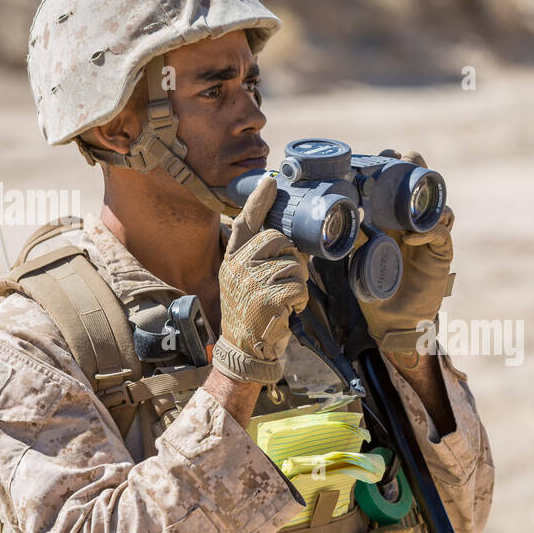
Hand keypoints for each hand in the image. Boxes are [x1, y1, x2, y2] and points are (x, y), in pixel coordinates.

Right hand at [212, 175, 310, 383]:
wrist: (244, 350)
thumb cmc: (250, 315)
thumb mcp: (242, 282)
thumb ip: (256, 259)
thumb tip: (288, 241)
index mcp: (232, 259)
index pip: (245, 222)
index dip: (258, 201)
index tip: (271, 182)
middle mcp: (239, 266)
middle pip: (278, 239)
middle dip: (290, 258)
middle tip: (285, 281)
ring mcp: (252, 281)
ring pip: (293, 264)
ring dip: (297, 283)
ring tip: (284, 300)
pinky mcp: (269, 297)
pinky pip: (299, 286)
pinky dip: (300, 300)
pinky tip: (288, 310)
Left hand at [360, 150, 454, 361]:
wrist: (393, 319)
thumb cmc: (374, 288)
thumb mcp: (357, 260)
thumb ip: (354, 239)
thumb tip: (340, 219)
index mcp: (393, 216)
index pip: (400, 180)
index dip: (395, 164)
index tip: (384, 156)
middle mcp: (414, 221)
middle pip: (425, 184)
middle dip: (417, 168)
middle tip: (403, 164)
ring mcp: (430, 235)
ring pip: (439, 205)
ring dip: (427, 200)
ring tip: (410, 204)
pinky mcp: (441, 252)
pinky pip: (441, 233)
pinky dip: (429, 230)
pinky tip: (412, 237)